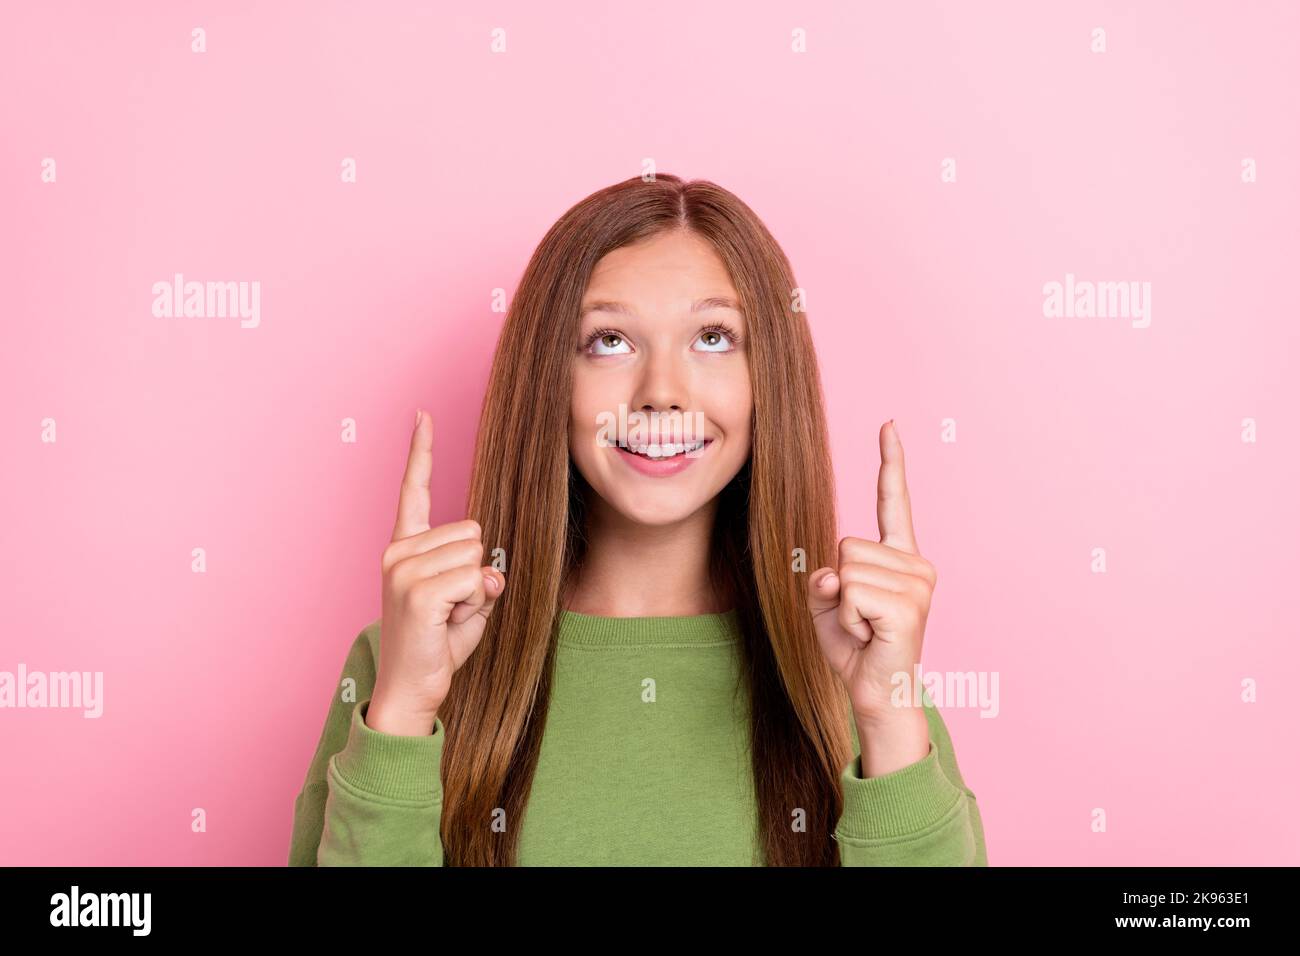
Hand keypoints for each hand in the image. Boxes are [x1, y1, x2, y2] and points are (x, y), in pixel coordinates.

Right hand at [369, 408, 504, 734]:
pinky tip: (448, 624)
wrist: (410, 688)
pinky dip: (473, 606)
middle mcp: (398, 552)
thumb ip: (482, 577)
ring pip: (477, 557)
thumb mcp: (469, 603)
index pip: (415, 491)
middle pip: (474, 532)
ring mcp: (403, 570)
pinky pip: (474, 581)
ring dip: (475, 593)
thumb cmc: (438, 643)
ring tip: (448, 618)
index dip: (421, 452)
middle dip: (476, 572)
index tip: (422, 415)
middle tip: (452, 608)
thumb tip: (493, 574)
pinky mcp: (417, 591)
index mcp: (406, 548)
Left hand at [808, 420, 936, 727]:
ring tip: (865, 628)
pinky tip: (869, 636)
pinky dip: (848, 619)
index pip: (893, 502)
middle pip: (845, 543)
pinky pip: (851, 593)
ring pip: (845, 568)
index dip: (890, 463)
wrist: (877, 692)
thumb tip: (835, 573)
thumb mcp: (826, 603)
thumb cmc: (854, 648)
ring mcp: (918, 584)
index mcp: (900, 558)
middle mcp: (916, 565)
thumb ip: (824, 576)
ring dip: (842, 606)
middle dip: (838, 585)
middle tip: (858, 618)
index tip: (888, 424)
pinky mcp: (908, 606)